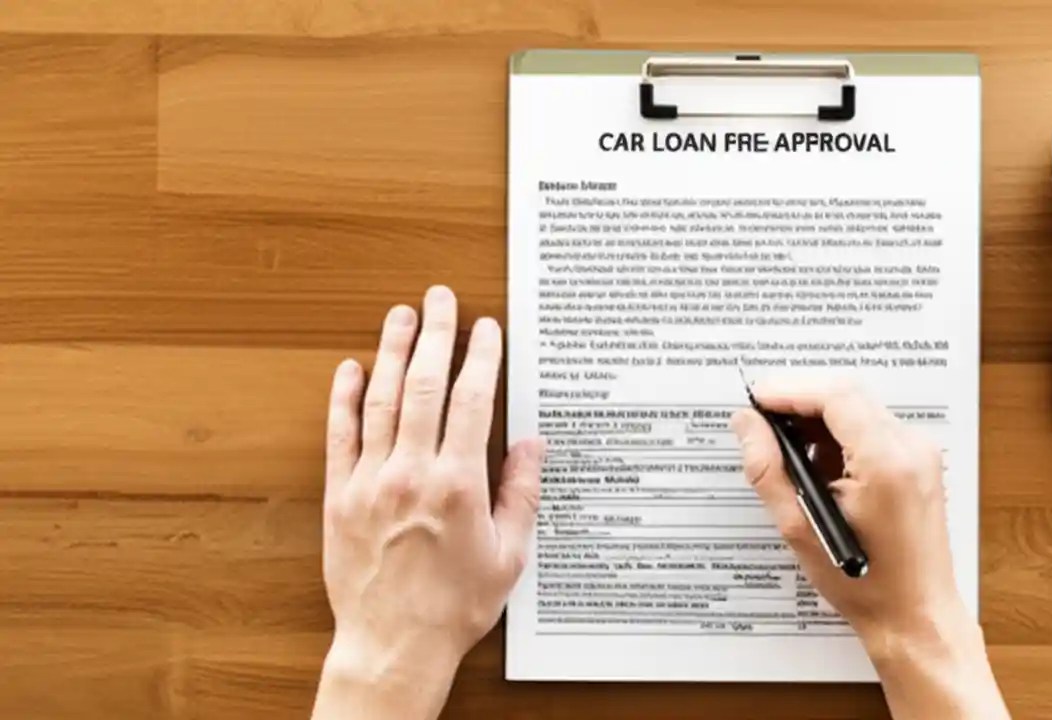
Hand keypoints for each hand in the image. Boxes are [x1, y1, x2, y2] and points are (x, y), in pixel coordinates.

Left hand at [314, 286, 543, 719]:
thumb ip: (521, 494)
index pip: (471, 401)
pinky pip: (339, 435)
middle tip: (440, 298)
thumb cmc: (454, 608)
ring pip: (380, 399)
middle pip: (423, 385)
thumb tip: (532, 446)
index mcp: (458, 484)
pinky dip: (344, 398)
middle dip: (435, 334)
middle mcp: (411, 473)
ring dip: (391, 351)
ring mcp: (370, 481)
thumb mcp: (509, 555)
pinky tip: (351, 369)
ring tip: (400, 315)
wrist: (393, 645)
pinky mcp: (338, 496)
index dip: (481, 357)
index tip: (486, 329)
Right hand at [730, 376, 964, 644]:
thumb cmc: (867, 584)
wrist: (915, 615)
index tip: (757, 399)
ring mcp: (920, 452)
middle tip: (762, 423)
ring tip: (787, 451)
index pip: (834, 396)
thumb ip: (768, 469)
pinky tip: (818, 463)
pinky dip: (840, 433)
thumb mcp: (800, 528)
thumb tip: (747, 426)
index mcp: (886, 462)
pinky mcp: (919, 461)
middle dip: (800, 400)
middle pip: (847, 394)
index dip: (789, 389)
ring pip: (859, 407)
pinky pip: (873, 426)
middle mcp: (910, 448)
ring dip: (819, 418)